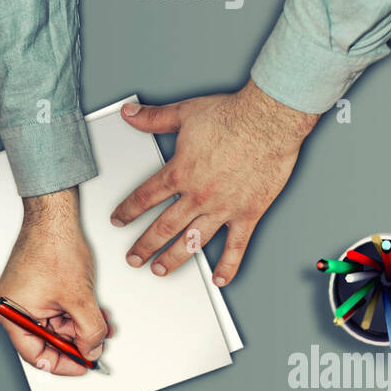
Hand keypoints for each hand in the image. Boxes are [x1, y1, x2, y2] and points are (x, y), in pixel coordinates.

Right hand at [0, 188, 110, 374]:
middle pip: (46, 340)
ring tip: (100, 324)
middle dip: (75, 343)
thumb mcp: (79, 298)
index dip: (62, 364)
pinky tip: (92, 313)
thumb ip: (89, 331)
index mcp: (12, 313)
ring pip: (55, 325)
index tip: (82, 367)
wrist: (54, 215)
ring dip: (79, 327)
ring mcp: (24, 297)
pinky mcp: (36, 288)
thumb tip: (93, 349)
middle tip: (95, 346)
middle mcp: (13, 308)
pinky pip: (56, 309)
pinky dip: (75, 313)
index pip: (36, 354)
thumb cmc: (53, 245)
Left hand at [111, 81, 317, 284]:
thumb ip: (154, 118)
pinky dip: (228, 265)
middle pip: (162, 228)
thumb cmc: (234, 114)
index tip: (119, 221)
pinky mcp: (247, 213)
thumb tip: (130, 113)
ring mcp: (222, 208)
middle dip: (144, 246)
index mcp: (180, 173)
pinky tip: (218, 278)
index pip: (144, 198)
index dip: (127, 211)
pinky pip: (236, 246)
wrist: (271, 117)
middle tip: (133, 258)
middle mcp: (198, 195)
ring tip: (160, 270)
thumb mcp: (186, 112)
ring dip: (173, 259)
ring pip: (191, 242)